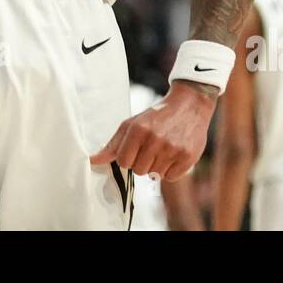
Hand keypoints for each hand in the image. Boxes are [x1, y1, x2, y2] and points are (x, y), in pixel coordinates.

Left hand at [90, 81, 214, 180]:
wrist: (190, 105)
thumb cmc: (157, 116)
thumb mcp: (133, 124)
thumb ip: (113, 144)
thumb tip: (93, 161)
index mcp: (138, 129)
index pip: (123, 162)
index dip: (128, 158)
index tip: (136, 149)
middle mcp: (155, 139)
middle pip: (138, 170)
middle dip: (142, 162)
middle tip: (151, 147)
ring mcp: (173, 149)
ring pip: (154, 175)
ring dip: (157, 166)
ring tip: (163, 148)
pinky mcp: (188, 157)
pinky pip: (170, 177)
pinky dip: (171, 169)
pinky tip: (174, 153)